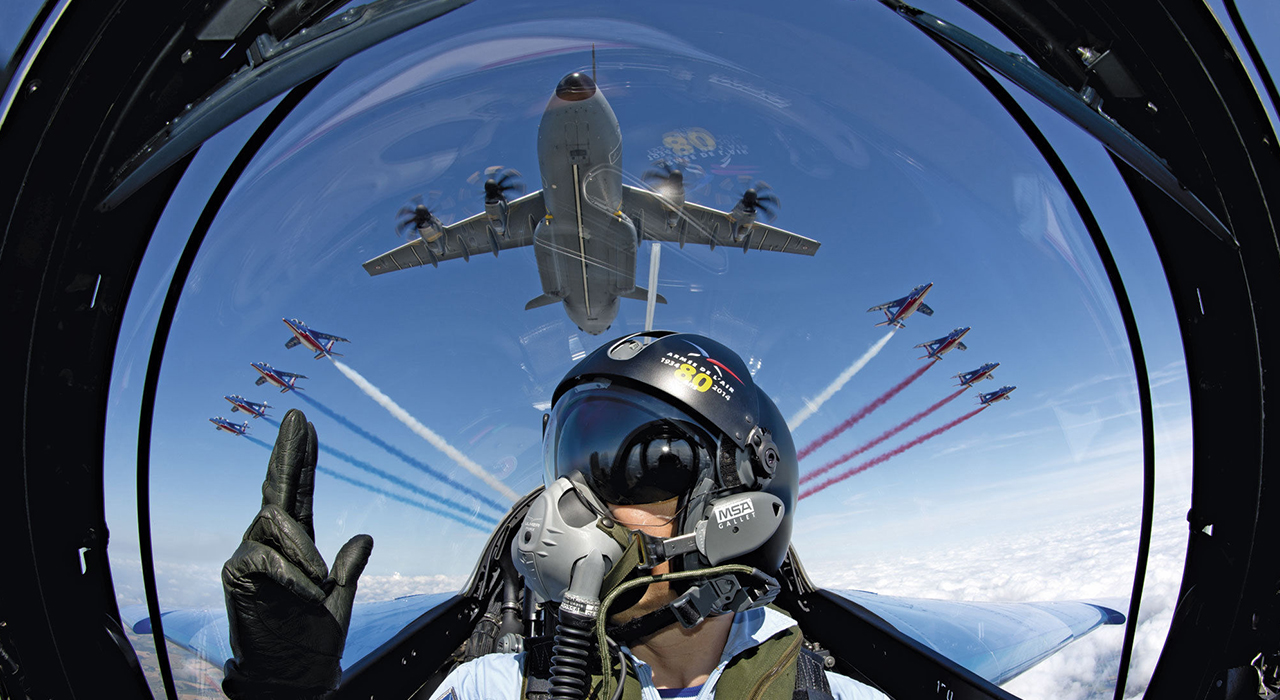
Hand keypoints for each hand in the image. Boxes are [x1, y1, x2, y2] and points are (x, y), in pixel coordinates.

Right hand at [222, 409, 372, 698]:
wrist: (292, 675)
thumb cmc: (311, 640)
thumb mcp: (339, 599)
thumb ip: (348, 568)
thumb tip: (364, 537)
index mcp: (296, 544)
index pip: (299, 490)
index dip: (301, 458)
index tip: (306, 425)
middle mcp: (270, 542)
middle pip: (277, 487)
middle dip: (287, 452)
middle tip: (298, 419)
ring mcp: (250, 555)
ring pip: (275, 519)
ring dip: (303, 549)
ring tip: (319, 583)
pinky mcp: (236, 574)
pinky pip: (265, 556)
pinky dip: (292, 573)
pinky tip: (308, 591)